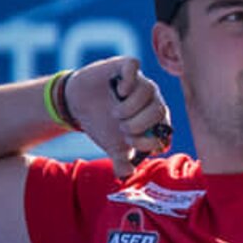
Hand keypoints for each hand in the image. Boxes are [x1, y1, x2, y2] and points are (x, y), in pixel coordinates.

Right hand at [65, 56, 172, 177]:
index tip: (129, 142)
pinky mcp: (123, 67)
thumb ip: (122, 161)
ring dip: (131, 106)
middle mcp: (151, 99)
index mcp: (155, 119)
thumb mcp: (113, 146)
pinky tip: (119, 91)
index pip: (163, 129)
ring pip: (148, 90)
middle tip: (122, 127)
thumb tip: (127, 176)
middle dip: (139, 123)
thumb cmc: (102, 124)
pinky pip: (134, 65)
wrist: (78, 104)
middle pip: (159, 109)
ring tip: (116, 113)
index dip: (147, 139)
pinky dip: (128, 79)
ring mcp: (138, 82)